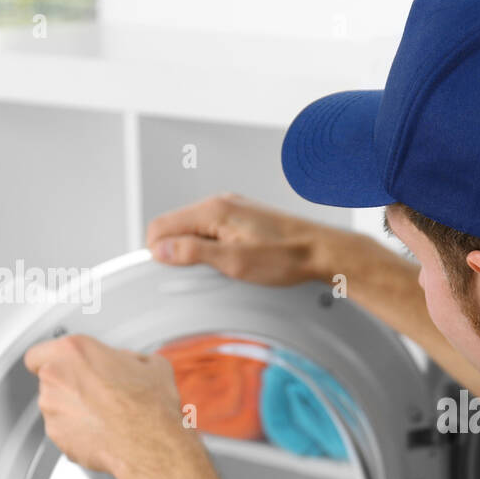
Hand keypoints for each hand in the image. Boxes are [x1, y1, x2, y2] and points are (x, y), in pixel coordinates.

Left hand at [23, 334, 195, 477]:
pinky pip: (62, 429)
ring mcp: (53, 407)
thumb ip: (128, 358)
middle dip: (69, 384)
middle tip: (96, 390)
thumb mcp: (152, 366)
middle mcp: (56, 376)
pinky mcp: (56, 434)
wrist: (148, 444)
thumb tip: (128, 363)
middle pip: (49, 378)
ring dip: (73, 408)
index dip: (53, 360)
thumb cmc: (148, 407)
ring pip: (54, 405)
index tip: (65, 365)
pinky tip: (102, 430)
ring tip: (104, 414)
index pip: (39, 351)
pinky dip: (77, 431)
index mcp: (75, 351)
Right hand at [145, 193, 339, 286]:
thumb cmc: (286, 256)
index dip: (158, 252)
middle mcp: (221, 203)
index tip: (170, 272)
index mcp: (213, 210)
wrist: (321, 251)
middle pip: (175, 226)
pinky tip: (232, 262)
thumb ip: (193, 253)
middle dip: (178, 252)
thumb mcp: (234, 262)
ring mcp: (233, 209)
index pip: (161, 226)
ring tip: (222, 269)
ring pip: (194, 230)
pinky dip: (213, 248)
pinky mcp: (243, 218)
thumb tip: (160, 249)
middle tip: (201, 275)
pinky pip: (212, 231)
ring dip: (196, 251)